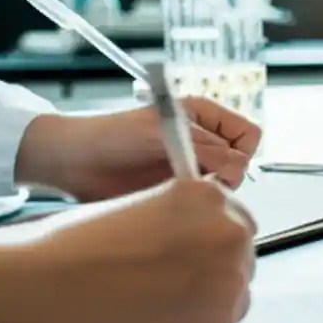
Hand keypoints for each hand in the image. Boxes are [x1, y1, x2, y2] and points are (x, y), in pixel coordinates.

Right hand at [0, 178, 255, 322]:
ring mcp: (230, 279)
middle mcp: (229, 232)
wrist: (44, 294)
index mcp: (207, 195)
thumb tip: (198, 235)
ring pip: (235, 288)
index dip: (207, 234)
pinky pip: (221, 322)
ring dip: (208, 294)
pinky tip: (159, 320)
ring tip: (156, 300)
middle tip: (170, 279)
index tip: (190, 247)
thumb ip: (181, 216)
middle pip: (240, 250)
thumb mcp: (140, 206)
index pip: (232, 214)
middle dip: (212, 263)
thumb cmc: (73, 249)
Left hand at [16, 97, 261, 200]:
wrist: (73, 162)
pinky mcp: (179, 190)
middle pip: (241, 164)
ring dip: (206, 192)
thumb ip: (205, 149)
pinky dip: (193, 205)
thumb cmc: (110, 135)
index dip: (241, 152)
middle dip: (224, 176)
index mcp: (205, 116)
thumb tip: (238, 168)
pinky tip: (170, 201)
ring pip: (225, 186)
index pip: (249, 135)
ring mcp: (192, 167)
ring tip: (175, 190)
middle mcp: (204, 142)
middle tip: (193, 181)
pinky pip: (203, 202)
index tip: (217, 166)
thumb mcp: (160, 134)